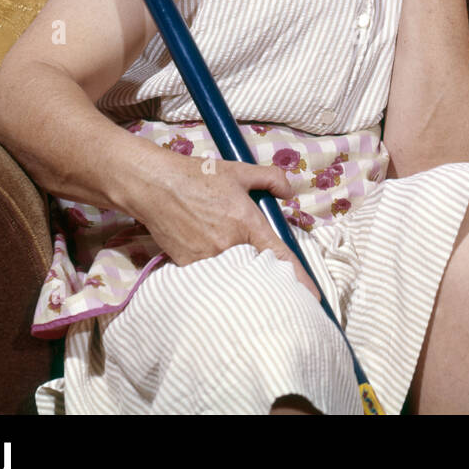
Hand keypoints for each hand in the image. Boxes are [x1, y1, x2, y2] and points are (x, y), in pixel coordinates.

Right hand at [132, 152, 321, 299]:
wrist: (155, 186)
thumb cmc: (198, 177)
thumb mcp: (240, 171)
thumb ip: (271, 179)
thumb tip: (289, 191)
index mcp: (247, 224)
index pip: (280, 257)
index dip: (299, 279)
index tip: (313, 298)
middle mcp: (230, 246)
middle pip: (257, 272)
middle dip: (266, 277)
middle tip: (275, 282)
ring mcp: (207, 259)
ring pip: (233, 276)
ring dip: (240, 275)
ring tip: (239, 271)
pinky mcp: (187, 266)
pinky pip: (210, 276)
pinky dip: (217, 274)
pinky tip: (216, 266)